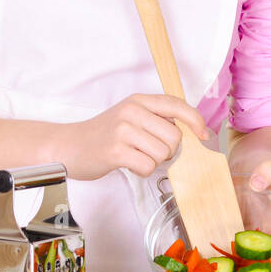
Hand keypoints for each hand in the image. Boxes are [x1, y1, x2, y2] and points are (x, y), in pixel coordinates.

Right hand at [60, 95, 207, 179]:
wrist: (67, 146)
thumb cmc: (103, 134)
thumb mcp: (130, 116)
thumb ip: (156, 118)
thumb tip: (192, 131)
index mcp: (139, 100)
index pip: (177, 106)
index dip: (195, 121)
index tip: (203, 135)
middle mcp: (132, 111)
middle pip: (174, 137)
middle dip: (167, 151)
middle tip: (148, 151)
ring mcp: (123, 130)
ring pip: (162, 153)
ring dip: (153, 161)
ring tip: (135, 156)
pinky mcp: (116, 151)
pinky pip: (147, 167)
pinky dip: (142, 171)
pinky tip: (129, 164)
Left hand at [231, 160, 270, 264]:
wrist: (246, 169)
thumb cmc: (264, 169)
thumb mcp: (269, 165)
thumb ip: (266, 171)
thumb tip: (257, 183)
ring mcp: (255, 234)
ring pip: (258, 259)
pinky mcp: (236, 234)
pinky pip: (235, 250)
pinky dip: (229, 261)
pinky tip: (220, 267)